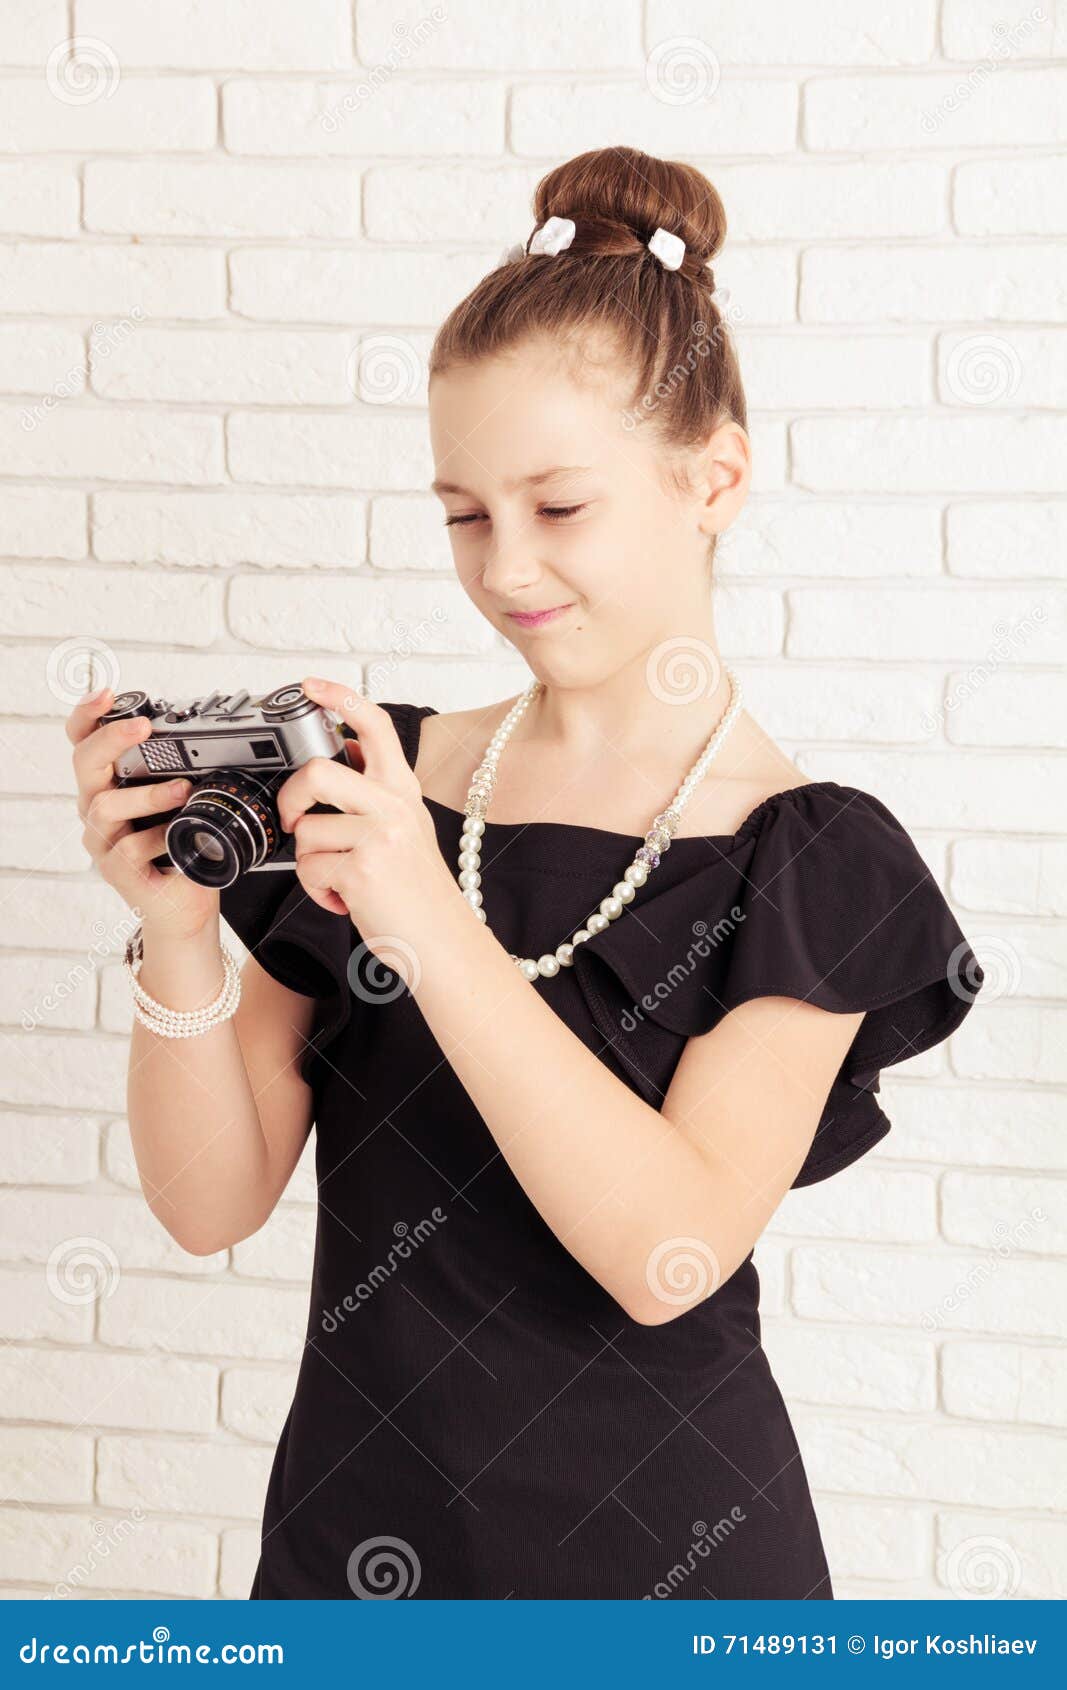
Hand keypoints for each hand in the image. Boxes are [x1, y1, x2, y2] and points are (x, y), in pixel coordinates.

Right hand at [66, 686, 219, 940]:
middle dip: (111, 738)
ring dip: (146, 794)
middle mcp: (97, 808)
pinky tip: (178, 835)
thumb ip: (180, 770)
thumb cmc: (182, 847)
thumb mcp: (181, 801)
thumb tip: (209, 734)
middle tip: (143, 726)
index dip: (88, 715)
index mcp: (109, 784)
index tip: (107, 693)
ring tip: (183, 790)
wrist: (184, 905)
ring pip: (105, 806)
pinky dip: (157, 837)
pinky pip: (129, 848)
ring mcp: (103, 840)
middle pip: (84, 763)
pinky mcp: (117, 870)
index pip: (84, 742)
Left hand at [276, 678, 459, 948]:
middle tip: (294, 821)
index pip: (375, 727)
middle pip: (317, 772)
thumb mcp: (407, 828)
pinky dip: (317, 890)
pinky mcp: (361, 869)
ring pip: (305, 830)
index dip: (339, 698)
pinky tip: (344, 898)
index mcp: (402, 791)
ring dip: (310, 862)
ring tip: (339, 878)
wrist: (442, 940)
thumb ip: (376, 794)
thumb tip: (339, 757)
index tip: (310, 687)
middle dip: (291, 799)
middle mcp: (394, 806)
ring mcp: (379, 836)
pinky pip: (308, 868)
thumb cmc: (418, 891)